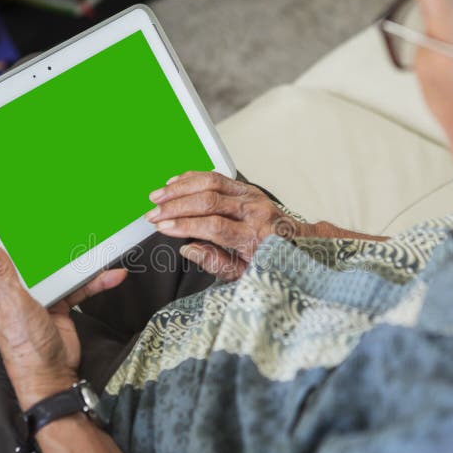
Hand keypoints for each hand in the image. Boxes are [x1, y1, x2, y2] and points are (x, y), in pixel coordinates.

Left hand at [0, 234, 126, 409]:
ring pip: (57, 271)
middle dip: (50, 246)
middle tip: (64, 226)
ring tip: (95, 253)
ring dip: (78, 264)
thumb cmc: (25, 347)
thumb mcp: (12, 302)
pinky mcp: (58, 304)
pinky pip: (75, 286)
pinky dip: (92, 281)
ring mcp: (36, 297)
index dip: (7, 235)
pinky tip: (109, 276)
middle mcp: (12, 291)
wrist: (52, 375)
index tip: (20, 216)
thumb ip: (0, 269)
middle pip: (31, 258)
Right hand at [145, 171, 305, 280]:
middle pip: (209, 201)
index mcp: (255, 236)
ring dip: (180, 188)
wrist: (299, 243)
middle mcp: (255, 211)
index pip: (214, 226)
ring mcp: (252, 196)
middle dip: (176, 207)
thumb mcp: (247, 274)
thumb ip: (215, 263)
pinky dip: (193, 178)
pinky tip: (175, 183)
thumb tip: (187, 248)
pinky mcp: (247, 188)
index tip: (162, 228)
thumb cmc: (273, 262)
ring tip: (158, 196)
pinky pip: (217, 177)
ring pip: (211, 182)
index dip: (185, 225)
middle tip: (153, 214)